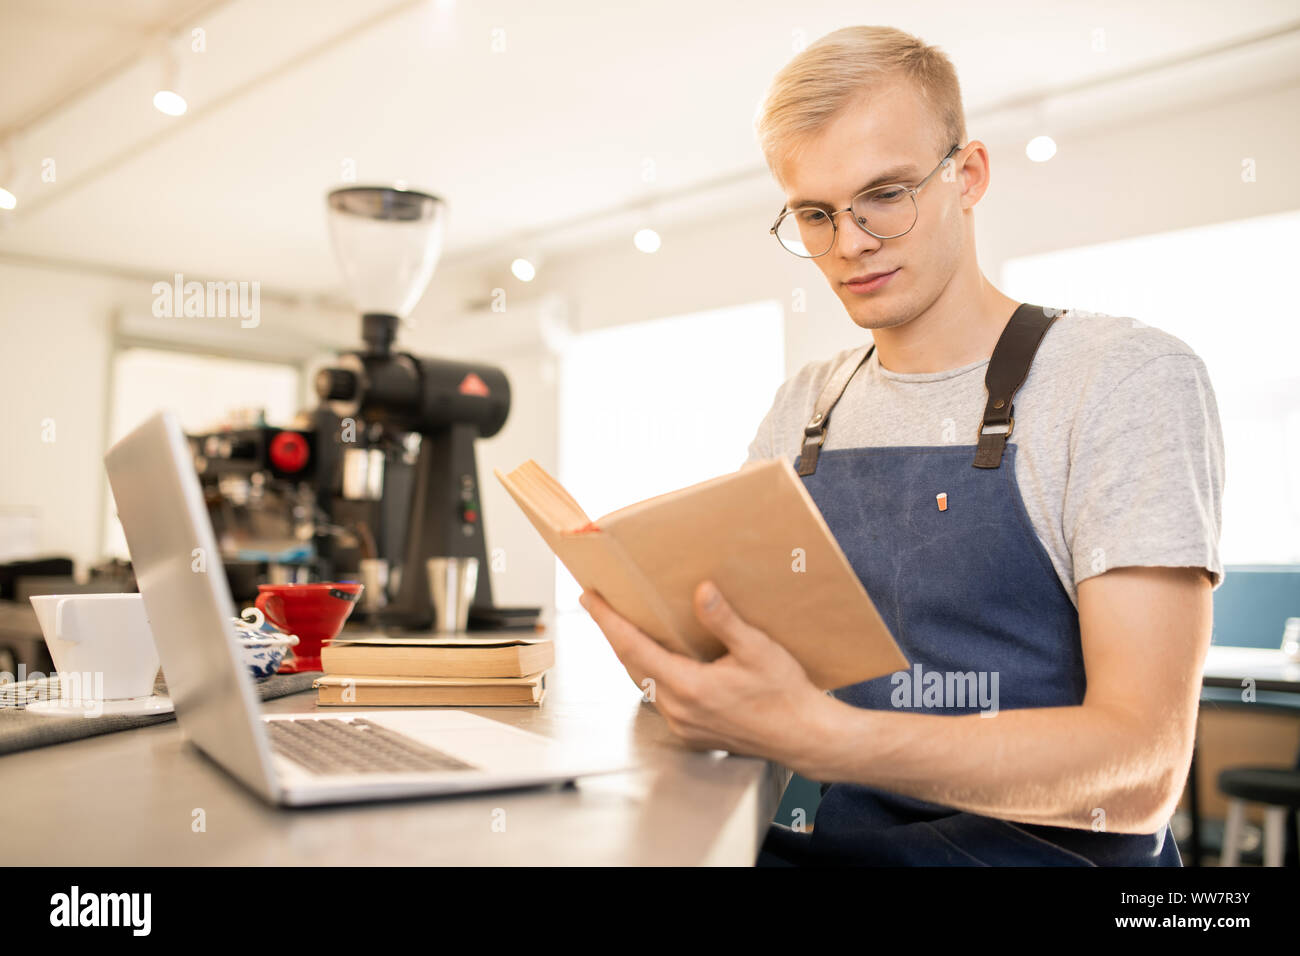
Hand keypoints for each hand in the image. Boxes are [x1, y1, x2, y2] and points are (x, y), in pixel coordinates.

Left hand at [578, 579, 836, 774]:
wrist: (803, 736)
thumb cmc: (784, 695)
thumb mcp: (757, 650)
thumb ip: (724, 620)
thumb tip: (701, 592)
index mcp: (689, 687)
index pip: (633, 647)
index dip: (608, 621)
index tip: (589, 598)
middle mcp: (678, 709)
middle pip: (631, 664)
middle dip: (613, 632)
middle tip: (599, 604)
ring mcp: (682, 724)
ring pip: (643, 682)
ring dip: (631, 654)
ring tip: (624, 626)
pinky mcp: (690, 732)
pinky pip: (659, 698)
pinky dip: (651, 673)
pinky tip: (657, 659)